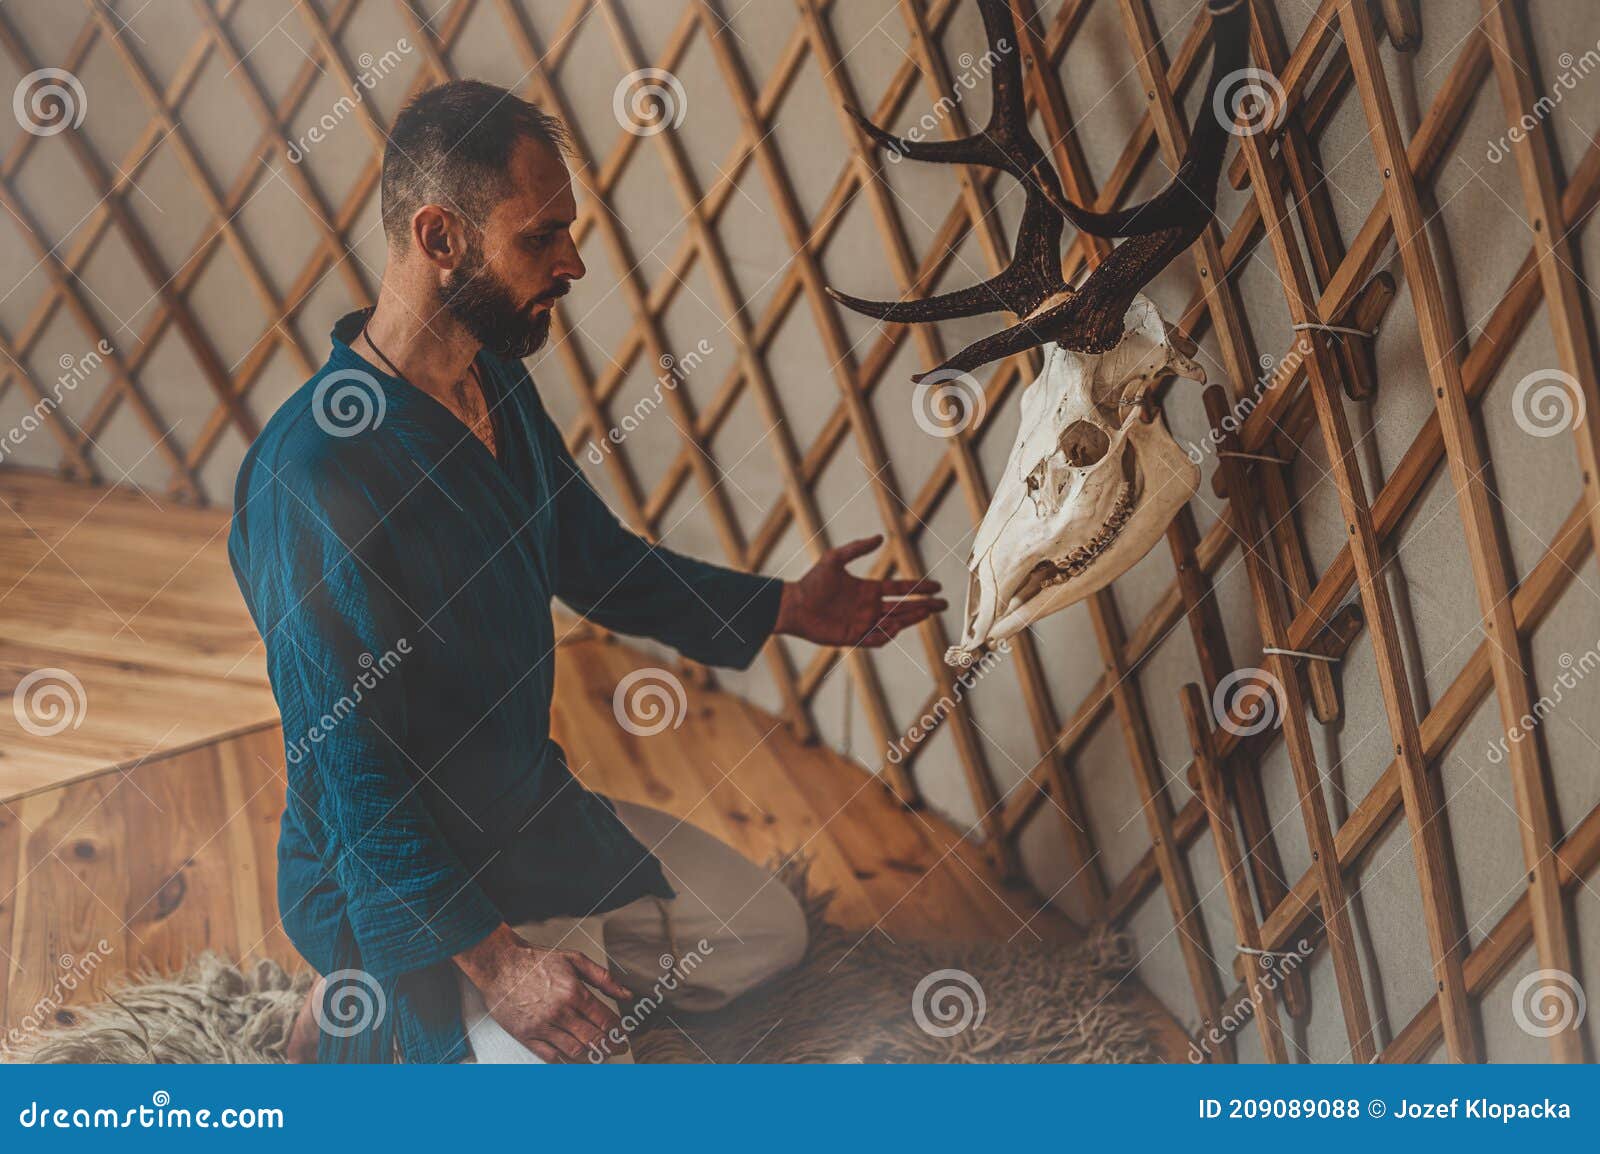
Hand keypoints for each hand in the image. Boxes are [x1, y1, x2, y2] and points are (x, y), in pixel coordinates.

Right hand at [455, 924, 633, 1062]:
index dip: (618, 1032)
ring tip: (600, 1055)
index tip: (623, 1037)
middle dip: (610, 1047)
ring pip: (575, 1052)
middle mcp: (559, 1012)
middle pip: (593, 1039)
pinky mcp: (526, 1036)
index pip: (605, 1020)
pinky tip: (575, 1059)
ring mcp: (542, 1026)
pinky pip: (551, 1057)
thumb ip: (604, 978)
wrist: (500, 965)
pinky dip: (567, 1062)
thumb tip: (626, 994)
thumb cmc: (535, 961)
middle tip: (617, 1049)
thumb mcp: (575, 960)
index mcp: (573, 992)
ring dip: (592, 1057)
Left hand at [774, 535, 945, 647]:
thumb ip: (857, 548)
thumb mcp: (835, 559)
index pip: (900, 589)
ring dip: (911, 618)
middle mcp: (869, 607)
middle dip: (924, 605)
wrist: (794, 605)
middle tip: (944, 605)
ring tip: (927, 612)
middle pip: (903, 607)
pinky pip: (876, 639)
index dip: (918, 588)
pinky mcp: (854, 637)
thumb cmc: (812, 581)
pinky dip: (887, 634)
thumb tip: (880, 538)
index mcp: (868, 590)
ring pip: (894, 622)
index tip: (936, 586)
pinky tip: (896, 626)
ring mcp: (863, 623)